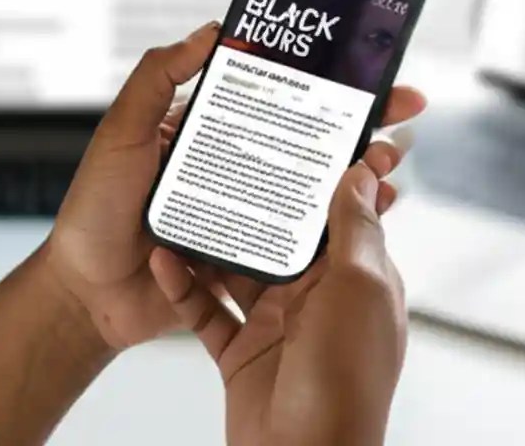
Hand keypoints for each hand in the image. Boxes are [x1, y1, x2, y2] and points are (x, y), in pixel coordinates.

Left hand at [47, 21, 424, 351]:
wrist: (86, 293)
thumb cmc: (93, 210)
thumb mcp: (121, 133)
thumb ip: (157, 78)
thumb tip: (213, 30)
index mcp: (207, 132)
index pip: (273, 95)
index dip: (318, 80)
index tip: (363, 65)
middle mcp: (233, 167)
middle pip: (307, 139)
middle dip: (360, 123)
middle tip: (403, 111)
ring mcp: (245, 213)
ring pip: (315, 188)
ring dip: (359, 172)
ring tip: (391, 162)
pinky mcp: (251, 258)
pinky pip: (303, 240)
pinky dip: (343, 226)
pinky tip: (374, 214)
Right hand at [150, 163, 408, 445]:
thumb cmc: (343, 385)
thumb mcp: (357, 292)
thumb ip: (354, 230)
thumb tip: (361, 173)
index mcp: (356, 282)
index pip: (334, 216)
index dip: (312, 179)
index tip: (284, 139)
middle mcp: (316, 301)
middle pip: (277, 238)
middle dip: (248, 205)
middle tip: (215, 163)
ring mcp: (276, 328)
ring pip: (235, 271)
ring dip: (207, 243)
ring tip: (178, 205)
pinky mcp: (240, 353)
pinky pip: (206, 310)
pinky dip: (183, 287)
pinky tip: (163, 260)